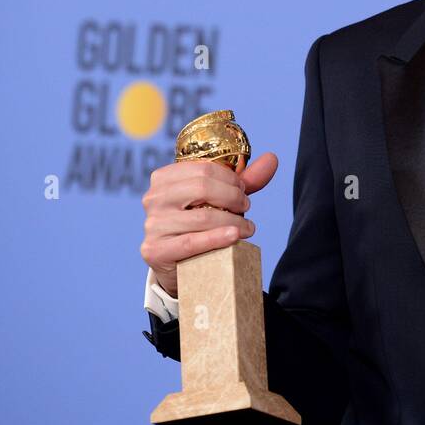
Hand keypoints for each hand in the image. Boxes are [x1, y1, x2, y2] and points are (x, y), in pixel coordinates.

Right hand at [140, 152, 279, 296]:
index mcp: (164, 178)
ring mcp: (153, 225)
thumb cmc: (200, 225)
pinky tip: (235, 237)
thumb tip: (272, 159)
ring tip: (247, 228)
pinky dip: (217, 238)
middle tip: (246, 207)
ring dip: (233, 222)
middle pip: (201, 188)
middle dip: (232, 197)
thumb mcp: (219, 200)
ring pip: (202, 217)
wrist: (179, 265)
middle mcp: (153, 198)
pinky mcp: (155, 250)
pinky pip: (191, 242)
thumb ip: (243, 181)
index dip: (230, 179)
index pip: (203, 169)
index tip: (243, 191)